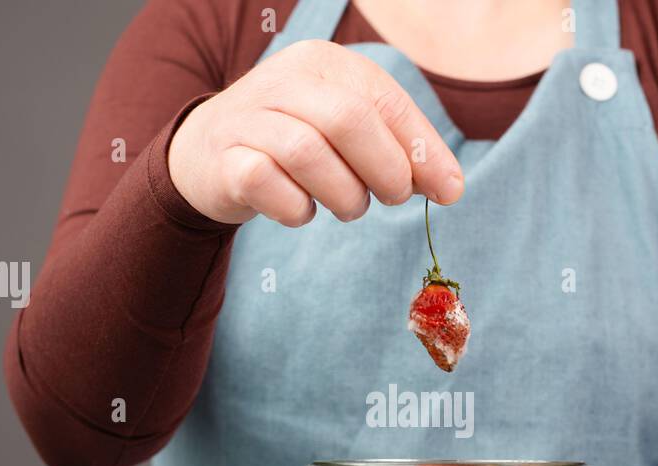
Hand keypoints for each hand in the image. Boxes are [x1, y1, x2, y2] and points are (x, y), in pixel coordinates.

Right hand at [167, 39, 463, 226]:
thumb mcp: (349, 133)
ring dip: (344, 196)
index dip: (423, 149)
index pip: (385, 100)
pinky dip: (296, 209)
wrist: (206, 154)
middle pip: (350, 121)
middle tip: (391, 198)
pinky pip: (268, 185)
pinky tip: (301, 210)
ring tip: (347, 207)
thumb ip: (398, 149)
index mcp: (324, 64)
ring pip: (309, 154)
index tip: (448, 191)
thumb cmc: (294, 143)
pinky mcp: (224, 160)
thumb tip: (451, 187)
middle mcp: (284, 80)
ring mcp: (249, 118)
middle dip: (385, 170)